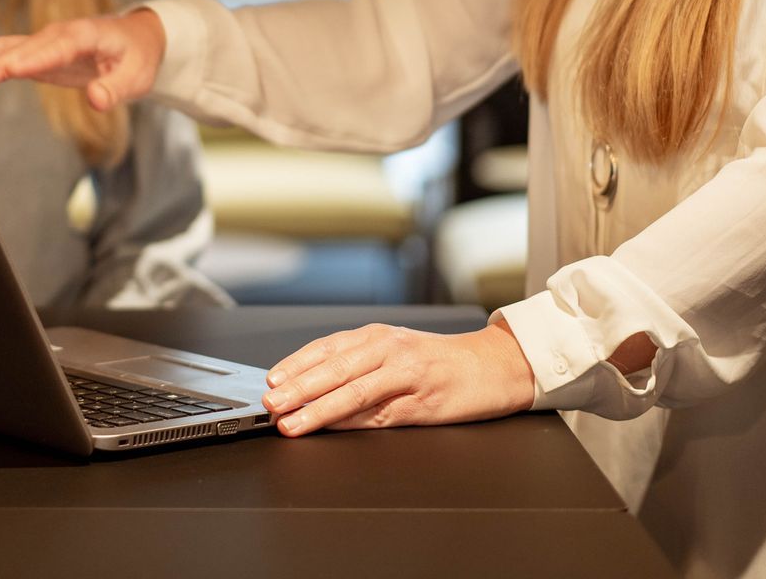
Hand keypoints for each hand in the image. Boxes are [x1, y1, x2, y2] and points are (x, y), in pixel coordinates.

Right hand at [0, 8, 166, 111]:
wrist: (136, 38)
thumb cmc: (138, 56)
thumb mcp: (137, 76)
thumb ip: (116, 88)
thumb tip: (96, 100)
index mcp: (83, 36)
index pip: (55, 49)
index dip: (32, 60)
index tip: (9, 71)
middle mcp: (58, 35)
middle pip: (22, 48)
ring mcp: (46, 42)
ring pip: (7, 47)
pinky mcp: (39, 53)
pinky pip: (9, 56)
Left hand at [260, 321, 535, 436]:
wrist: (495, 365)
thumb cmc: (440, 361)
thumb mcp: (394, 354)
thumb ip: (356, 369)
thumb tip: (310, 392)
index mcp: (376, 336)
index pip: (326, 349)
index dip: (295, 366)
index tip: (270, 381)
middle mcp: (389, 350)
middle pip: (335, 370)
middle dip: (298, 389)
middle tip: (271, 404)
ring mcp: (406, 375)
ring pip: (354, 392)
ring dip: (319, 409)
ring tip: (292, 422)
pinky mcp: (423, 402)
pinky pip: (381, 413)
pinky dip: (353, 421)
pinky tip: (332, 429)